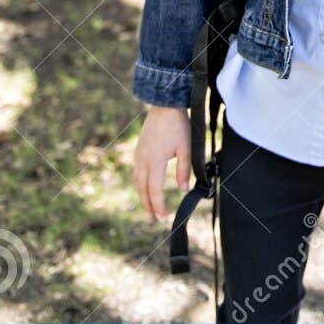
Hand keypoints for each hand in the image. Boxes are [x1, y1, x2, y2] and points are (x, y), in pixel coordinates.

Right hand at [133, 106, 190, 221]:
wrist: (164, 105)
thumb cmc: (178, 126)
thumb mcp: (186, 148)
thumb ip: (184, 170)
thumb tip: (183, 189)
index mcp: (155, 161)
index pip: (154, 190)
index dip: (158, 205)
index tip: (162, 217)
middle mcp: (143, 160)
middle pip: (143, 189)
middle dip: (148, 205)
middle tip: (154, 218)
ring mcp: (139, 155)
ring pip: (138, 181)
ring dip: (142, 195)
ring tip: (149, 206)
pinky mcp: (139, 149)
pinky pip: (136, 172)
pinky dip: (140, 183)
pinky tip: (145, 186)